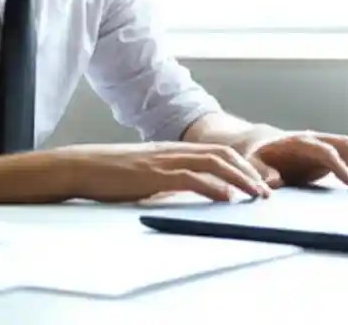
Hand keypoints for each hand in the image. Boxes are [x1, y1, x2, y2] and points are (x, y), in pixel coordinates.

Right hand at [53, 142, 272, 202]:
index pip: (215, 152)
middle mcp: (172, 150)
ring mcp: (164, 161)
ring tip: (256, 195)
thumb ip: (166, 180)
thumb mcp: (144, 175)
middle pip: (222, 154)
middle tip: (267, 190)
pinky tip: (226, 198)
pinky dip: (213, 187)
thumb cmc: (109, 174)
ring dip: (239, 179)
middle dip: (248, 171)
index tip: (257, 181)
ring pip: (213, 163)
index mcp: (172, 150)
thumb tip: (187, 194)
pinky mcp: (154, 175)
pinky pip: (191, 178)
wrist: (81, 166)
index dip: (240, 165)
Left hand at [243, 131, 347, 189]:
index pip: (325, 151)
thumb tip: (271, 182)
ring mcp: (324, 144)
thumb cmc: (254, 157)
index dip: (340, 167)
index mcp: (298, 142)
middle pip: (346, 145)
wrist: (259, 145)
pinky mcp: (329, 154)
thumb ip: (260, 171)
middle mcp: (315, 139)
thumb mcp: (250, 164)